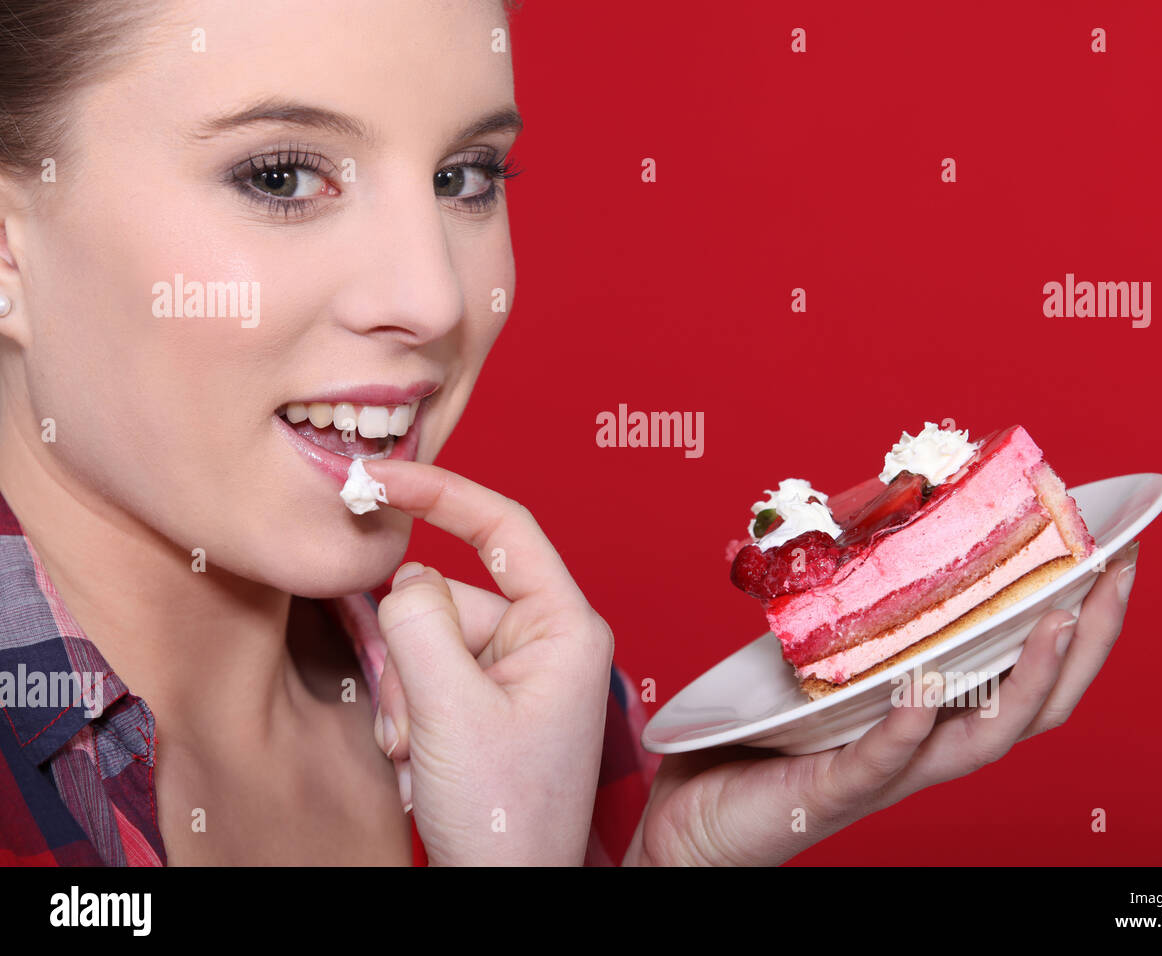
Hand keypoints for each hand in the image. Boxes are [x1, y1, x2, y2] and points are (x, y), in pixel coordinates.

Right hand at [365, 459, 613, 865]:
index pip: (503, 526)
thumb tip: (403, 577)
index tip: (379, 473)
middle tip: (410, 721)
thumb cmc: (504, 818)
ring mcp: (517, 675)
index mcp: (563, 626)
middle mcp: (546, 641)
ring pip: (427, 641)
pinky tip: (421, 764)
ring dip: (405, 696)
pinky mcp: (491, 704)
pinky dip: (409, 715)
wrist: (503, 897)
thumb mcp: (450, 710)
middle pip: (448, 596)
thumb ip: (418, 624)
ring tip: (420, 753)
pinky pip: (427, 678)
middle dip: (409, 655)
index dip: (440, 491)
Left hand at [623, 540, 1139, 865]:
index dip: (1076, 624)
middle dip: (1087, 644)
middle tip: (1115, 576)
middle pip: (1035, 708)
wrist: (694, 825)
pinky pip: (881, 761)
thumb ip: (844, 621)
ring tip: (1053, 622)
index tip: (1109, 556)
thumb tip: (855, 531)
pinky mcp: (831, 791)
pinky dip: (907, 727)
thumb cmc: (755, 748)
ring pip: (982, 740)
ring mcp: (885, 774)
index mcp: (926, 718)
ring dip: (1026, 681)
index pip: (1022, 673)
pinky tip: (923, 689)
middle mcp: (923, 750)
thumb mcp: (813, 672)